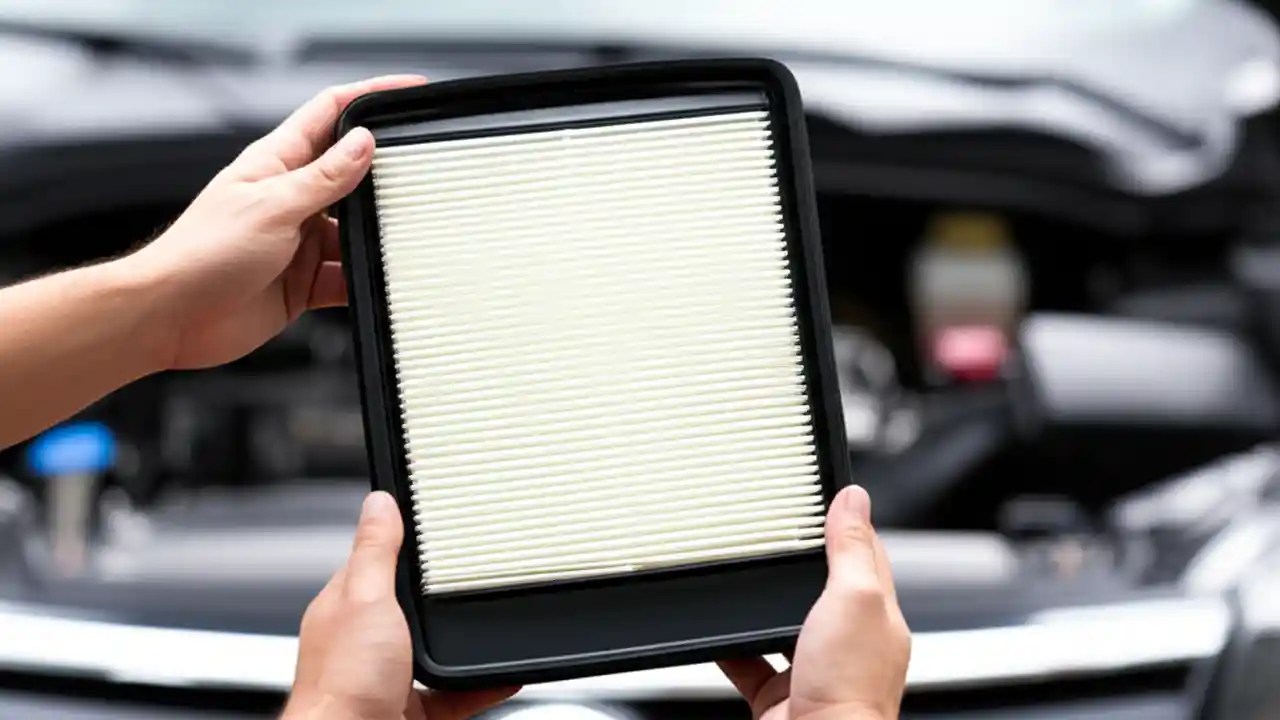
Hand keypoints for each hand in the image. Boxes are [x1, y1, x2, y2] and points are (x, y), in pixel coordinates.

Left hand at [129, 74, 426, 369]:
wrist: (172, 318)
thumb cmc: (201, 254)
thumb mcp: (272, 206)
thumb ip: (324, 178)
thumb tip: (363, 143)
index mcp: (277, 163)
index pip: (330, 114)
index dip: (369, 97)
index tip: (407, 90)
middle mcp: (291, 198)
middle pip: (351, 175)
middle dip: (383, 175)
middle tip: (419, 177)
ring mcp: (299, 240)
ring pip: (355, 230)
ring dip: (374, 236)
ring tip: (396, 238)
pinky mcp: (304, 282)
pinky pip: (347, 275)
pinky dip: (363, 279)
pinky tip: (376, 280)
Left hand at [284, 492, 519, 719]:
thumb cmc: (342, 687)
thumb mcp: (366, 600)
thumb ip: (376, 553)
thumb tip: (378, 502)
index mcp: (345, 607)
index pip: (375, 562)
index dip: (403, 544)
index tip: (437, 528)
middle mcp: (364, 642)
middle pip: (409, 607)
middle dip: (440, 598)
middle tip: (475, 578)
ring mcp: (387, 677)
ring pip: (434, 652)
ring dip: (462, 643)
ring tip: (491, 624)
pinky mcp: (409, 710)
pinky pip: (454, 692)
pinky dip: (480, 685)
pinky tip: (501, 676)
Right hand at [719, 486, 910, 719]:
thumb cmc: (848, 690)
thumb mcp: (853, 599)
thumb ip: (851, 549)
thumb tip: (854, 499)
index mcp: (876, 616)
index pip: (866, 557)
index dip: (847, 525)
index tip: (826, 498)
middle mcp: (848, 643)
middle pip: (821, 589)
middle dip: (797, 563)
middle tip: (773, 534)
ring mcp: (812, 669)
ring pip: (782, 624)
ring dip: (762, 605)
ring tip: (743, 577)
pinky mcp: (780, 693)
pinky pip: (748, 661)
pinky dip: (730, 646)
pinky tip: (718, 632)